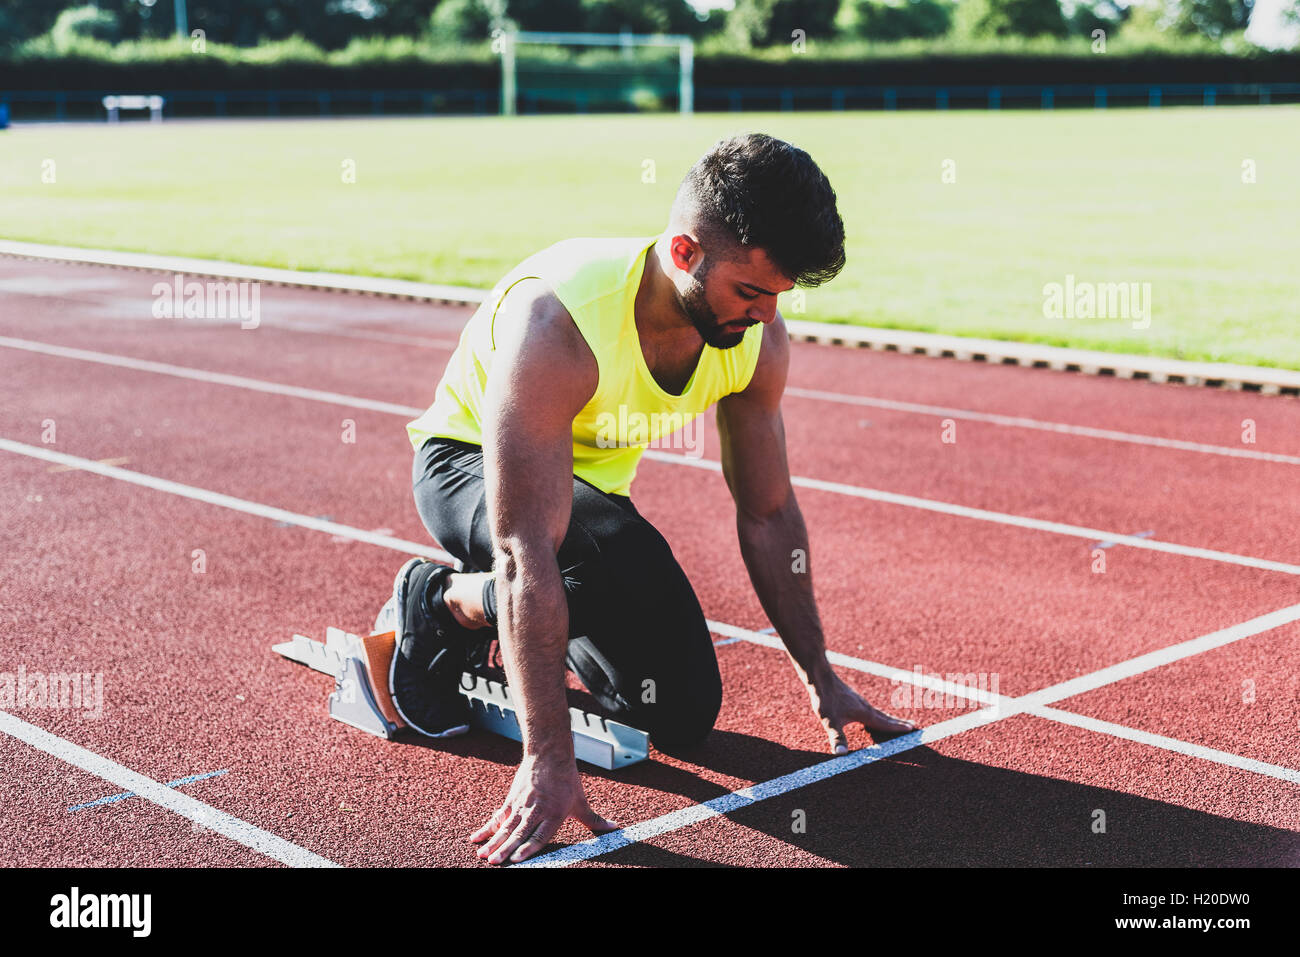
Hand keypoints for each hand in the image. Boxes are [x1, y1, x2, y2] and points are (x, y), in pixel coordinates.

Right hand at [470, 752, 617, 864]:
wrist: (549, 754)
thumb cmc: (567, 780)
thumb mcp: (581, 801)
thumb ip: (594, 820)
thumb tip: (615, 829)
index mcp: (554, 814)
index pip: (540, 835)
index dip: (528, 848)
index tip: (517, 860)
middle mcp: (537, 811)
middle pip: (519, 833)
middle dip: (506, 849)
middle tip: (494, 862)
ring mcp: (522, 805)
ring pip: (506, 827)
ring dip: (493, 842)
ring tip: (483, 856)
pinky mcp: (511, 800)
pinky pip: (497, 817)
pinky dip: (486, 828)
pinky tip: (476, 839)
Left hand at [808, 673, 917, 754]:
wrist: (820, 677)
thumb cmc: (825, 698)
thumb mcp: (830, 721)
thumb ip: (836, 737)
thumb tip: (841, 754)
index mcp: (864, 713)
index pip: (884, 723)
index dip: (897, 728)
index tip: (912, 730)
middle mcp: (865, 706)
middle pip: (885, 717)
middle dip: (898, 723)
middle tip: (912, 726)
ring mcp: (859, 701)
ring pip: (878, 712)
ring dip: (888, 718)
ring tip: (896, 722)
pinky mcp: (851, 699)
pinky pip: (869, 709)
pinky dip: (876, 714)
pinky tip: (870, 715)